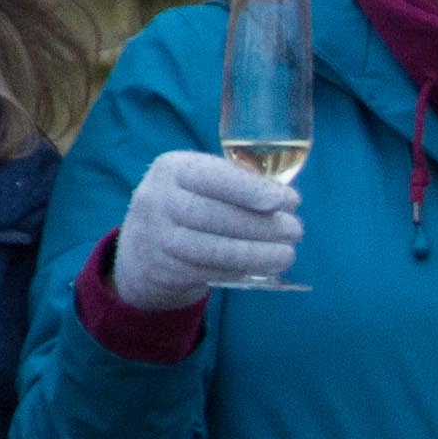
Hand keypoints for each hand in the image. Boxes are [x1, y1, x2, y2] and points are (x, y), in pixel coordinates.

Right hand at [113, 150, 300, 309]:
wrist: (142, 246)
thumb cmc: (189, 205)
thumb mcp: (201, 182)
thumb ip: (235, 183)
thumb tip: (286, 199)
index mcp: (173, 168)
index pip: (213, 176)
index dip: (252, 190)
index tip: (288, 200)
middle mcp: (157, 198)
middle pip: (214, 214)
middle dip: (261, 225)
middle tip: (295, 230)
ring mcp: (156, 235)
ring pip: (211, 248)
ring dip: (255, 253)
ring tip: (287, 255)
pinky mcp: (162, 267)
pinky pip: (207, 270)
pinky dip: (239, 270)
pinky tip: (264, 268)